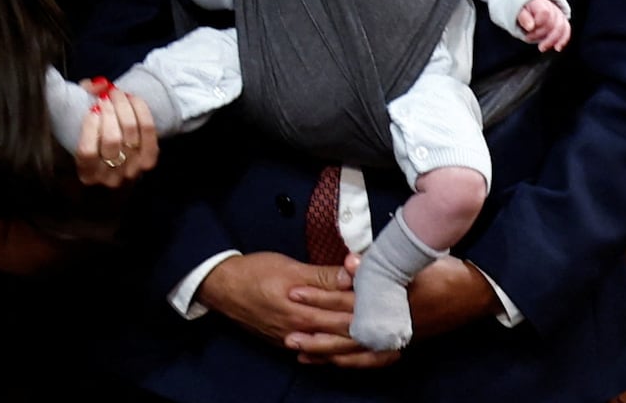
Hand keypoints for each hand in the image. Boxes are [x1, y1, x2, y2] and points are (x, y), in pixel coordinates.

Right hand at [74, 86, 157, 187]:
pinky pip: (148, 130)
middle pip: (112, 139)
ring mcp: (132, 170)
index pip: (87, 151)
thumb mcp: (77, 126)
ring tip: (117, 94)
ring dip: (124, 105)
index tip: (92, 107)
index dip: (90, 125)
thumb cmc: (92, 140)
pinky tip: (132, 99)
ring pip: (131, 131)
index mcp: (86, 174)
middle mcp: (109, 178)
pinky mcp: (149, 161)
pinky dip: (141, 110)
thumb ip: (82, 101)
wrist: (118, 161)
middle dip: (109, 110)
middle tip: (106, 95)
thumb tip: (100, 84)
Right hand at [197, 253, 384, 362]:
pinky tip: (350, 356)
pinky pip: (318, 352)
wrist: (222, 288)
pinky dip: (336, 355)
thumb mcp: (289, 268)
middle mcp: (301, 329)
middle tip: (402, 332)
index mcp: (304, 309)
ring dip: (360, 349)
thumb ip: (322, 275)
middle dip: (373, 332)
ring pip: (333, 347)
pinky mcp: (288, 342)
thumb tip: (351, 275)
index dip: (371, 309)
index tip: (395, 306)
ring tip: (386, 350)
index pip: (346, 311)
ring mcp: (294, 339)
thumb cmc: (254, 272)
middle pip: (344, 332)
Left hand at [287, 252, 495, 366]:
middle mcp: (392, 320)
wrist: (475, 290)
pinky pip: (371, 358)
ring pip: (354, 348)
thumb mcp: (413, 258)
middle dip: (314, 330)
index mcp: (391, 298)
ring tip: (300, 352)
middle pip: (345, 328)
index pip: (346, 298)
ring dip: (326, 350)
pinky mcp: (401, 341)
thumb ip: (378, 261)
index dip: (319, 296)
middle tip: (287, 332)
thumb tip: (349, 263)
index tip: (295, 292)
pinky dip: (349, 361)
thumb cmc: (443, 268)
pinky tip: (332, 361)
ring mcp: (397, 335)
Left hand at [516, 0, 571, 51]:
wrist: (529, 6)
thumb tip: (530, 26)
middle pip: (552, 23)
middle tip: (528, 38)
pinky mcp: (562, 21)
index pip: (545, 13)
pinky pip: (566, 30)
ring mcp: (559, 14)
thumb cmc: (524, 9)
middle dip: (540, 34)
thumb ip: (524, 17)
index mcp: (540, 2)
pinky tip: (557, 48)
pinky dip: (563, 40)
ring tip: (542, 47)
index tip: (528, 29)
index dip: (538, 23)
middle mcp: (552, 6)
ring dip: (552, 40)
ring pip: (561, 27)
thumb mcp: (519, 11)